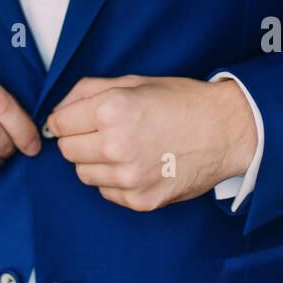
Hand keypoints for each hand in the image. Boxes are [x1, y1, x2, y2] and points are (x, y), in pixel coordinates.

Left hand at [46, 75, 256, 211]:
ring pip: (83, 174)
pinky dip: (114, 180)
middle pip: (67, 151)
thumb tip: (57, 110)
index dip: (64, 119)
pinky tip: (136, 164)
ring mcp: (128, 177)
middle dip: (78, 140)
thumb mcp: (132, 82)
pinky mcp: (141, 200)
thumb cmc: (180, 102)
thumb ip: (88, 91)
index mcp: (111, 110)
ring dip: (94, 161)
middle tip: (101, 132)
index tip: (73, 120)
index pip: (59, 123)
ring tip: (122, 148)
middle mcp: (116, 146)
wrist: (225, 130)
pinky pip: (106, 192)